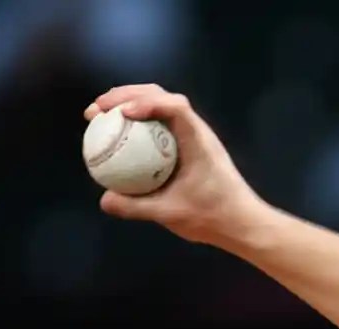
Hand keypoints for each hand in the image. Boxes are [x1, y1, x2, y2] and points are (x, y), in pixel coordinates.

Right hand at [85, 84, 268, 247]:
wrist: (242, 223)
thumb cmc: (214, 217)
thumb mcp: (172, 214)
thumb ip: (137, 207)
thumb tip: (104, 199)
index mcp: (198, 141)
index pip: (176, 106)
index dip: (146, 101)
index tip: (121, 113)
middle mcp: (197, 131)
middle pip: (161, 96)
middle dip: (126, 95)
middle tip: (97, 109)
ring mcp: (194, 136)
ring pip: (160, 106)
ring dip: (130, 103)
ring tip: (101, 115)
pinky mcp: (189, 145)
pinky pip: (160, 125)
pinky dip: (138, 123)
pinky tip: (118, 137)